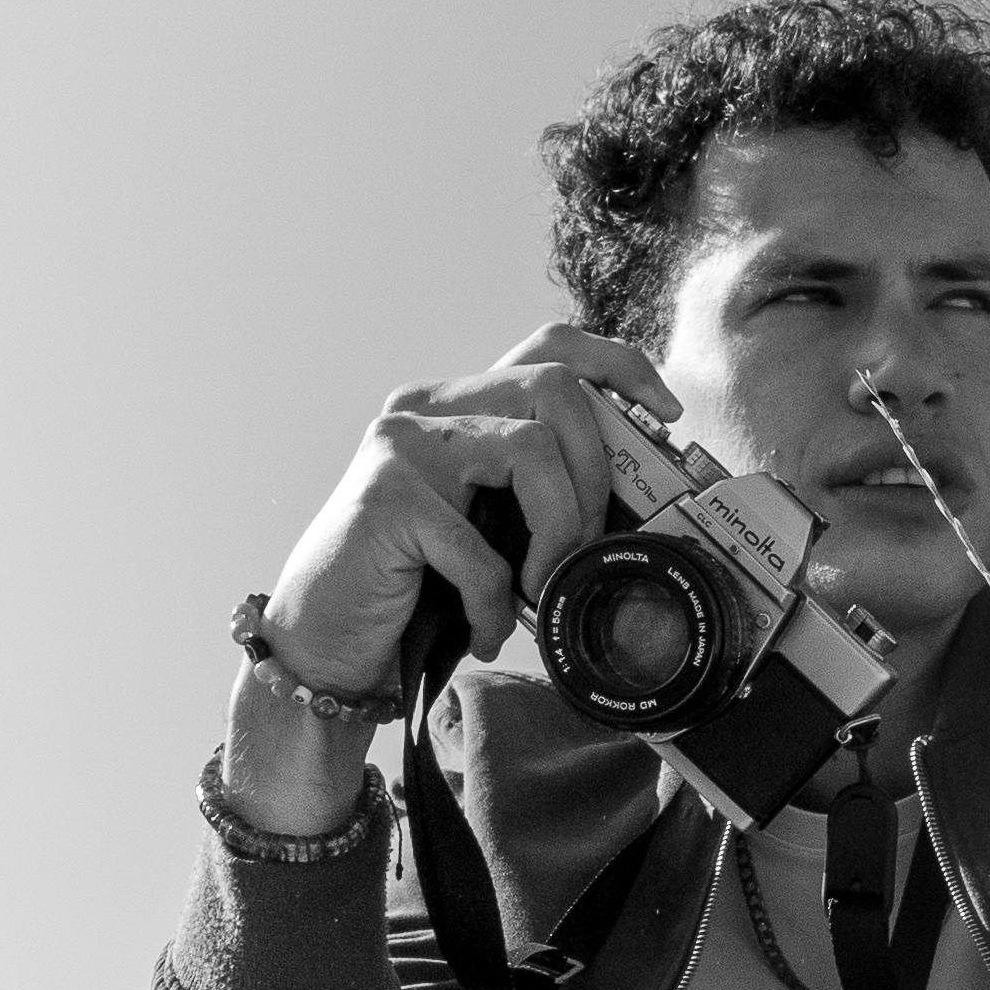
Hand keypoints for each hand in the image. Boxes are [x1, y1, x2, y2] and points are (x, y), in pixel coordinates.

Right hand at [252, 322, 681, 697]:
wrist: (323, 643)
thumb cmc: (417, 589)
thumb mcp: (491, 526)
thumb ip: (540, 494)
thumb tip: (636, 498)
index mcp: (457, 404)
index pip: (548, 346)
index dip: (618, 366)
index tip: (666, 415)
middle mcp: (426, 408)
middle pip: (555, 389)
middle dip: (596, 474)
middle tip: (589, 548)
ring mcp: (400, 446)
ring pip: (532, 450)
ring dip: (559, 534)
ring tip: (540, 591)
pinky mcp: (385, 500)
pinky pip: (481, 550)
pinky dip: (494, 603)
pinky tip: (485, 631)